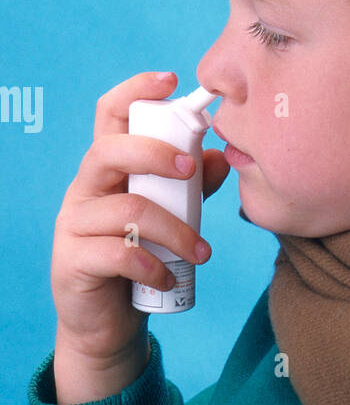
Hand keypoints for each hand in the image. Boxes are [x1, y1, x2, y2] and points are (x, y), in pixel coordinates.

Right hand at [50, 70, 230, 366]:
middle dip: (156, 154)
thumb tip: (222, 154)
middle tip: (193, 170)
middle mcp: (86, 190)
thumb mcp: (172, 220)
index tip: (172, 81)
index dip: (135, 91)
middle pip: (110, 151)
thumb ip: (192, 187)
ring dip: (174, 230)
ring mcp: (74, 225)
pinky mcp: (72, 262)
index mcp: (109, 170)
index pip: (110, 115)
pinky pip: (118, 255)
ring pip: (126, 210)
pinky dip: (152, 266)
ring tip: (201, 254)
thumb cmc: (143, 261)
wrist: (109, 323)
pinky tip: (167, 278)